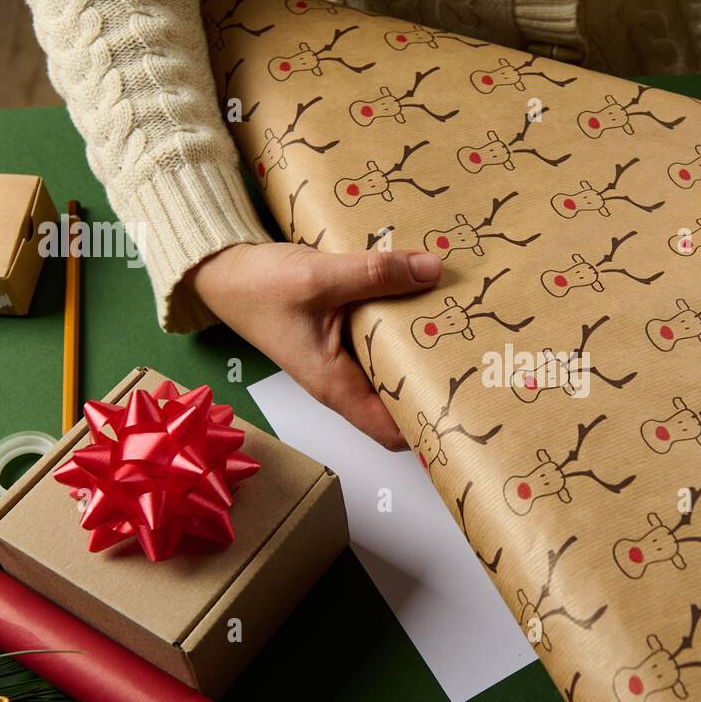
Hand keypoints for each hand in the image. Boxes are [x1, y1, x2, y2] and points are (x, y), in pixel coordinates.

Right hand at [187, 242, 442, 448]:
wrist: (221, 270)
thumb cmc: (256, 287)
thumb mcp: (319, 276)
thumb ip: (374, 273)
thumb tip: (431, 270)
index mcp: (335, 385)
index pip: (392, 431)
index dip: (429, 430)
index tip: (467, 414)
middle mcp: (342, 379)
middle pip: (401, 398)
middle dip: (437, 384)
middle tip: (479, 363)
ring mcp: (344, 357)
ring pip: (395, 365)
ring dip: (423, 350)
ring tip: (466, 331)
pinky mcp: (344, 332)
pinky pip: (384, 337)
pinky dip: (405, 324)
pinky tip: (428, 300)